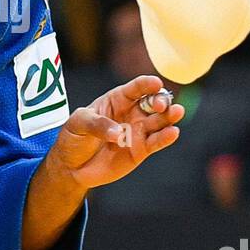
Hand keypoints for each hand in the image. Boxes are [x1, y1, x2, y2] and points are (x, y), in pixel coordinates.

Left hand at [46, 75, 184, 189]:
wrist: (72, 166)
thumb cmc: (74, 137)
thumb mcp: (78, 124)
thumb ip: (97, 124)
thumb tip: (118, 132)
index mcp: (117, 99)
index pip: (135, 88)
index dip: (146, 84)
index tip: (155, 83)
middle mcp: (132, 112)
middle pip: (153, 102)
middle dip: (161, 100)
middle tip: (162, 104)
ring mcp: (139, 131)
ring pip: (159, 121)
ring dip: (170, 116)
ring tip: (177, 112)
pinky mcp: (142, 150)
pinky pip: (157, 142)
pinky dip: (166, 137)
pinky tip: (173, 132)